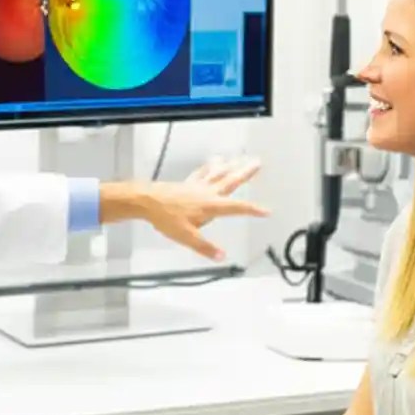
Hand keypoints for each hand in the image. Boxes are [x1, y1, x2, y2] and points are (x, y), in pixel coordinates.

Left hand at [100, 156, 269, 260]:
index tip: (266, 211)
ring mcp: (197, 185)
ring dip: (231, 165)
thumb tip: (221, 256)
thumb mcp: (187, 237)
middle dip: (245, 173)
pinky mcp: (187, 183)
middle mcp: (207, 192)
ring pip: (218, 173)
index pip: (237, 207)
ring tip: (240, 159)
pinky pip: (203, 172)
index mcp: (211, 206)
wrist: (148, 201)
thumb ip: (205, 247)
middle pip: (231, 181)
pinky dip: (210, 166)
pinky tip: (213, 162)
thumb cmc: (166, 217)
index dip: (253, 209)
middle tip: (257, 163)